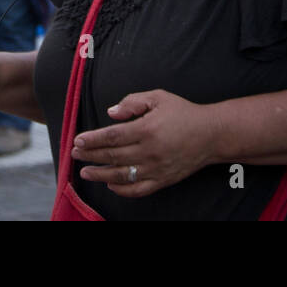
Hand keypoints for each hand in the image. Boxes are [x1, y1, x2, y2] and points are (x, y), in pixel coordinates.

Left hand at [70, 90, 215, 196]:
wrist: (210, 134)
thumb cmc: (183, 113)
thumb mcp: (158, 97)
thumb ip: (132, 102)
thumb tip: (111, 113)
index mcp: (146, 129)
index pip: (112, 137)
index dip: (92, 140)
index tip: (78, 141)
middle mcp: (149, 151)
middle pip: (112, 156)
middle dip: (90, 156)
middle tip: (75, 154)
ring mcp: (156, 169)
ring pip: (121, 176)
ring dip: (100, 175)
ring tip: (85, 172)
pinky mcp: (163, 180)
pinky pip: (138, 190)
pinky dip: (122, 190)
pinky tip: (110, 184)